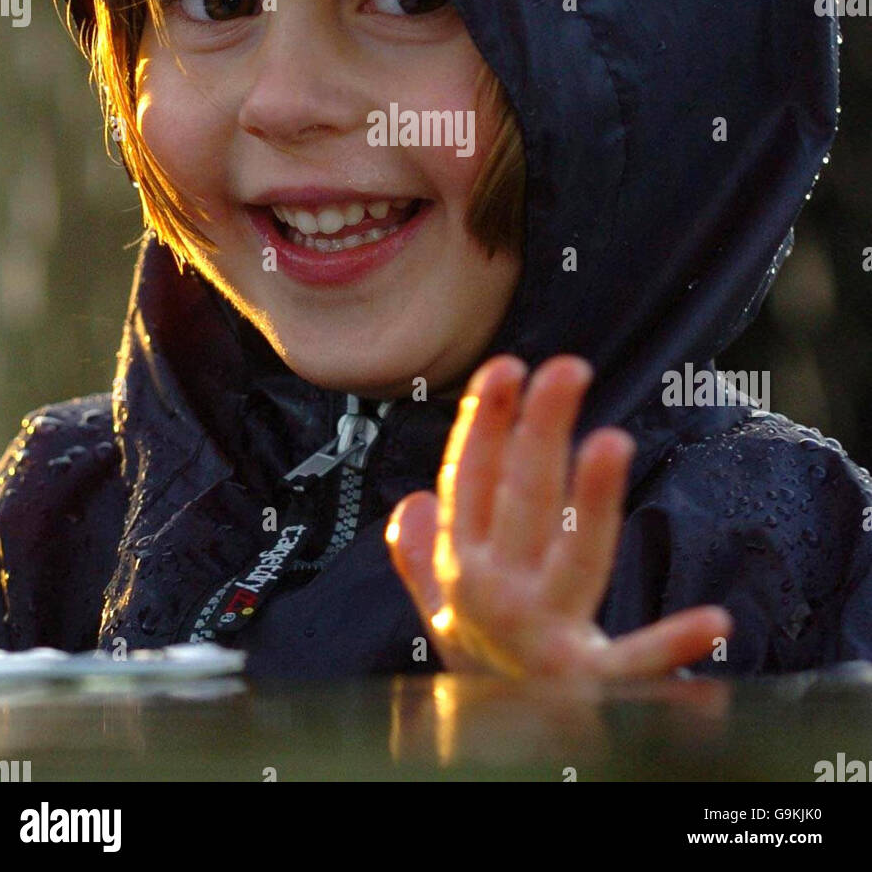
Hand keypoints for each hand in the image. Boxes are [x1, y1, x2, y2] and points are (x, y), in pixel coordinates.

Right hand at [385, 353, 732, 679]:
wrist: (492, 754)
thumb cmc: (480, 674)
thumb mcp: (436, 616)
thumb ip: (418, 557)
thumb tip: (410, 502)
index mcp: (462, 570)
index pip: (471, 482)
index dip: (485, 423)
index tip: (507, 368)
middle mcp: (497, 597)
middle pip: (523, 502)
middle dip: (541, 432)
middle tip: (565, 370)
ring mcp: (544, 639)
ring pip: (574, 559)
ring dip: (592, 503)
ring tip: (613, 442)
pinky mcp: (591, 684)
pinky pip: (635, 664)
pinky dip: (672, 646)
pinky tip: (712, 621)